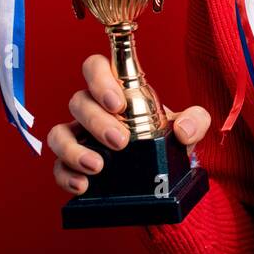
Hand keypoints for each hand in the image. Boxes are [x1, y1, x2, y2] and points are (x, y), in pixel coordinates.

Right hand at [47, 54, 211, 195]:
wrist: (165, 174)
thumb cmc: (169, 139)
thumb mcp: (190, 126)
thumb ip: (196, 120)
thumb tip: (183, 131)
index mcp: (118, 91)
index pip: (96, 68)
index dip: (99, 78)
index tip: (118, 103)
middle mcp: (93, 111)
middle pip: (78, 101)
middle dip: (96, 120)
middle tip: (120, 141)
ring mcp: (80, 137)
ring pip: (58, 133)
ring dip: (73, 149)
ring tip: (98, 166)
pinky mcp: (74, 165)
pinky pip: (57, 167)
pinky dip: (66, 175)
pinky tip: (83, 185)